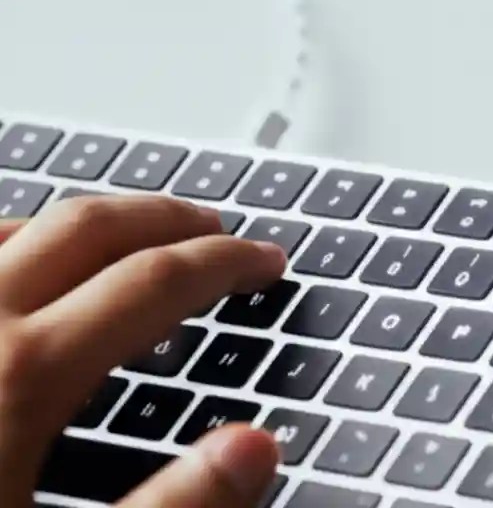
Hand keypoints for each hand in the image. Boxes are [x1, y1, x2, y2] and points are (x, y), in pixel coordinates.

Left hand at [0, 195, 286, 506]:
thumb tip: (254, 449)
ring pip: (17, 225)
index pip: (155, 284)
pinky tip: (28, 262)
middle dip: (166, 219)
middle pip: (88, 229)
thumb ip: (169, 505)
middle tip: (215, 229)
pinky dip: (15, 238)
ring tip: (131, 232)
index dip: (225, 263)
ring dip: (88, 221)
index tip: (263, 262)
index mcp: (22, 376)